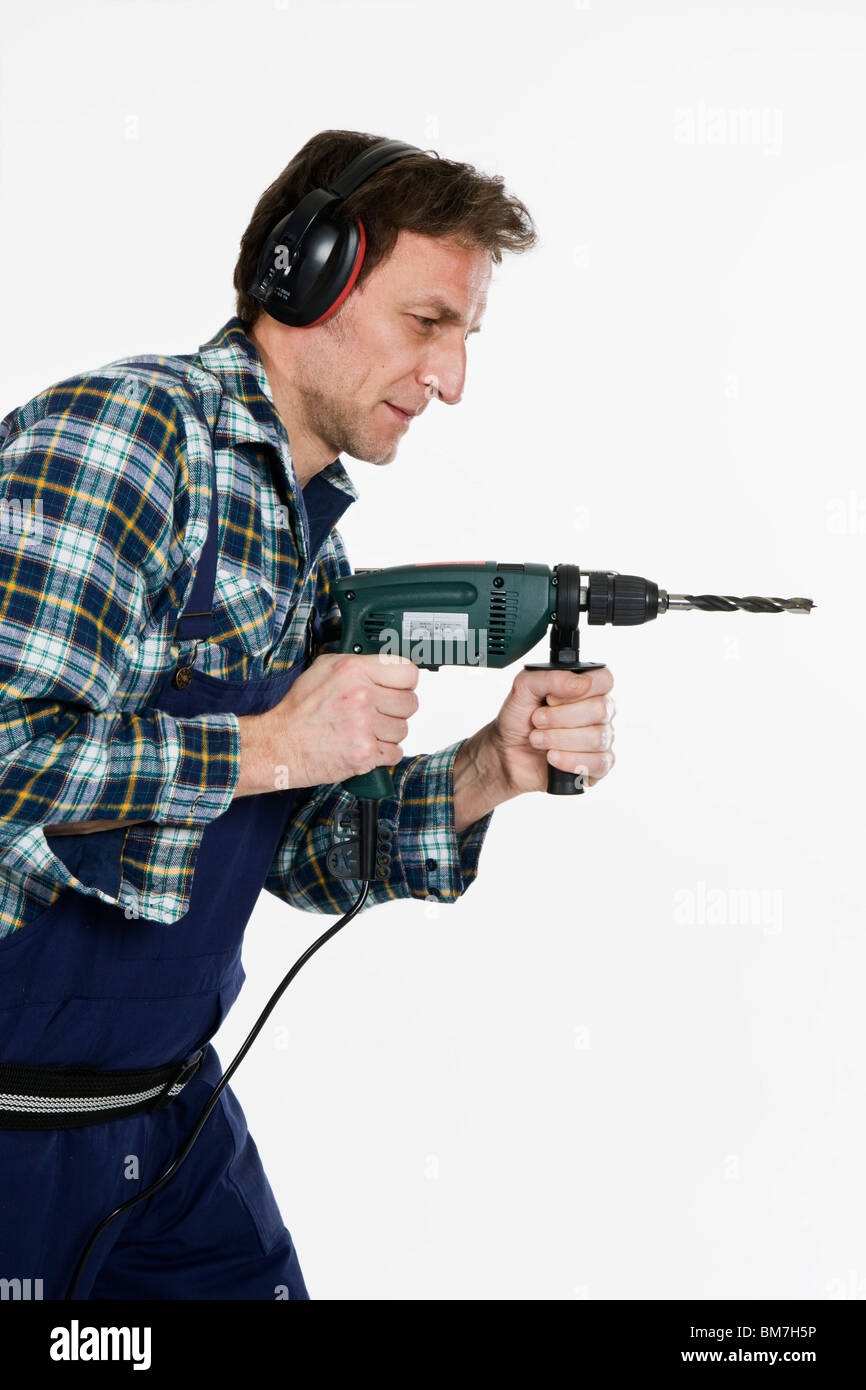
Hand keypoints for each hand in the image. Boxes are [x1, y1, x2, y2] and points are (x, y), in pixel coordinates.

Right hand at [253, 652, 420, 791]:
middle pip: (410, 703)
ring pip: (403, 730)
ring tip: (365, 730)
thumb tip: (387, 666)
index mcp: (354, 670)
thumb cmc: (300, 709)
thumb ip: (359, 664)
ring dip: (388, 733)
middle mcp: (361, 696)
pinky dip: (383, 753)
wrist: (280, 744)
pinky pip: (395, 753)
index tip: (398, 688)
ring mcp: (364, 727)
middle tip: (378, 712)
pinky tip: (364, 745)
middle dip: (396, 709)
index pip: (408, 672)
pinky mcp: (365, 754)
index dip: (404, 682)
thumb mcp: (324, 668)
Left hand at [488, 665, 615, 794]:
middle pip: (600, 710)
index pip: (604, 680)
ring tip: (538, 739)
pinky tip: (552, 757)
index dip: (578, 689)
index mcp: (587, 689)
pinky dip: (568, 760)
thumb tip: (581, 683)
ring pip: (597, 738)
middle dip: (560, 717)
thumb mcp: (523, 689)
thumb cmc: (519, 720)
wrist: (505, 754)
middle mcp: (599, 712)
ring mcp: (602, 739)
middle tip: (538, 720)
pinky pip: (597, 763)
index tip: (551, 699)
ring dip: (559, 739)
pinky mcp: (598, 765)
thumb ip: (549, 677)